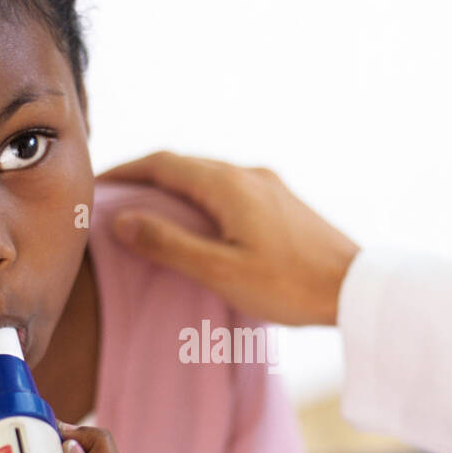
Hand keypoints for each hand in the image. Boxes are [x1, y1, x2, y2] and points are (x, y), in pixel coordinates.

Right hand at [98, 151, 360, 325]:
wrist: (355, 289)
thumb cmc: (289, 285)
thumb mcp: (220, 271)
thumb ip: (169, 244)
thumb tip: (121, 220)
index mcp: (228, 185)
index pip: (163, 163)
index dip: (125, 172)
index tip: (96, 185)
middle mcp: (248, 174)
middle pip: (184, 165)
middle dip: (146, 178)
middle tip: (115, 200)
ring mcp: (268, 185)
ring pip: (208, 176)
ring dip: (174, 188)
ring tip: (149, 213)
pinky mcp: (282, 201)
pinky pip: (229, 189)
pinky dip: (200, 198)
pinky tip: (198, 224)